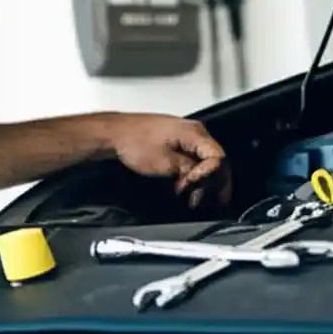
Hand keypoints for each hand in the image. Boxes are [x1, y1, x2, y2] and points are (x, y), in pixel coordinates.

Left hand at [104, 114, 231, 209]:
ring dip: (204, 181)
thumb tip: (200, 182)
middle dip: (214, 183)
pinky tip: (189, 187)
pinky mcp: (180, 141)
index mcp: (194, 133)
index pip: (217, 158)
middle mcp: (196, 132)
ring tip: (195, 198)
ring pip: (207, 161)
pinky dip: (196, 174)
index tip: (191, 187)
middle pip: (216, 160)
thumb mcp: (163, 162)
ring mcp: (188, 136)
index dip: (209, 176)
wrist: (115, 133)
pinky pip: (197, 158)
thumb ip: (187, 171)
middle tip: (207, 201)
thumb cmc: (134, 143)